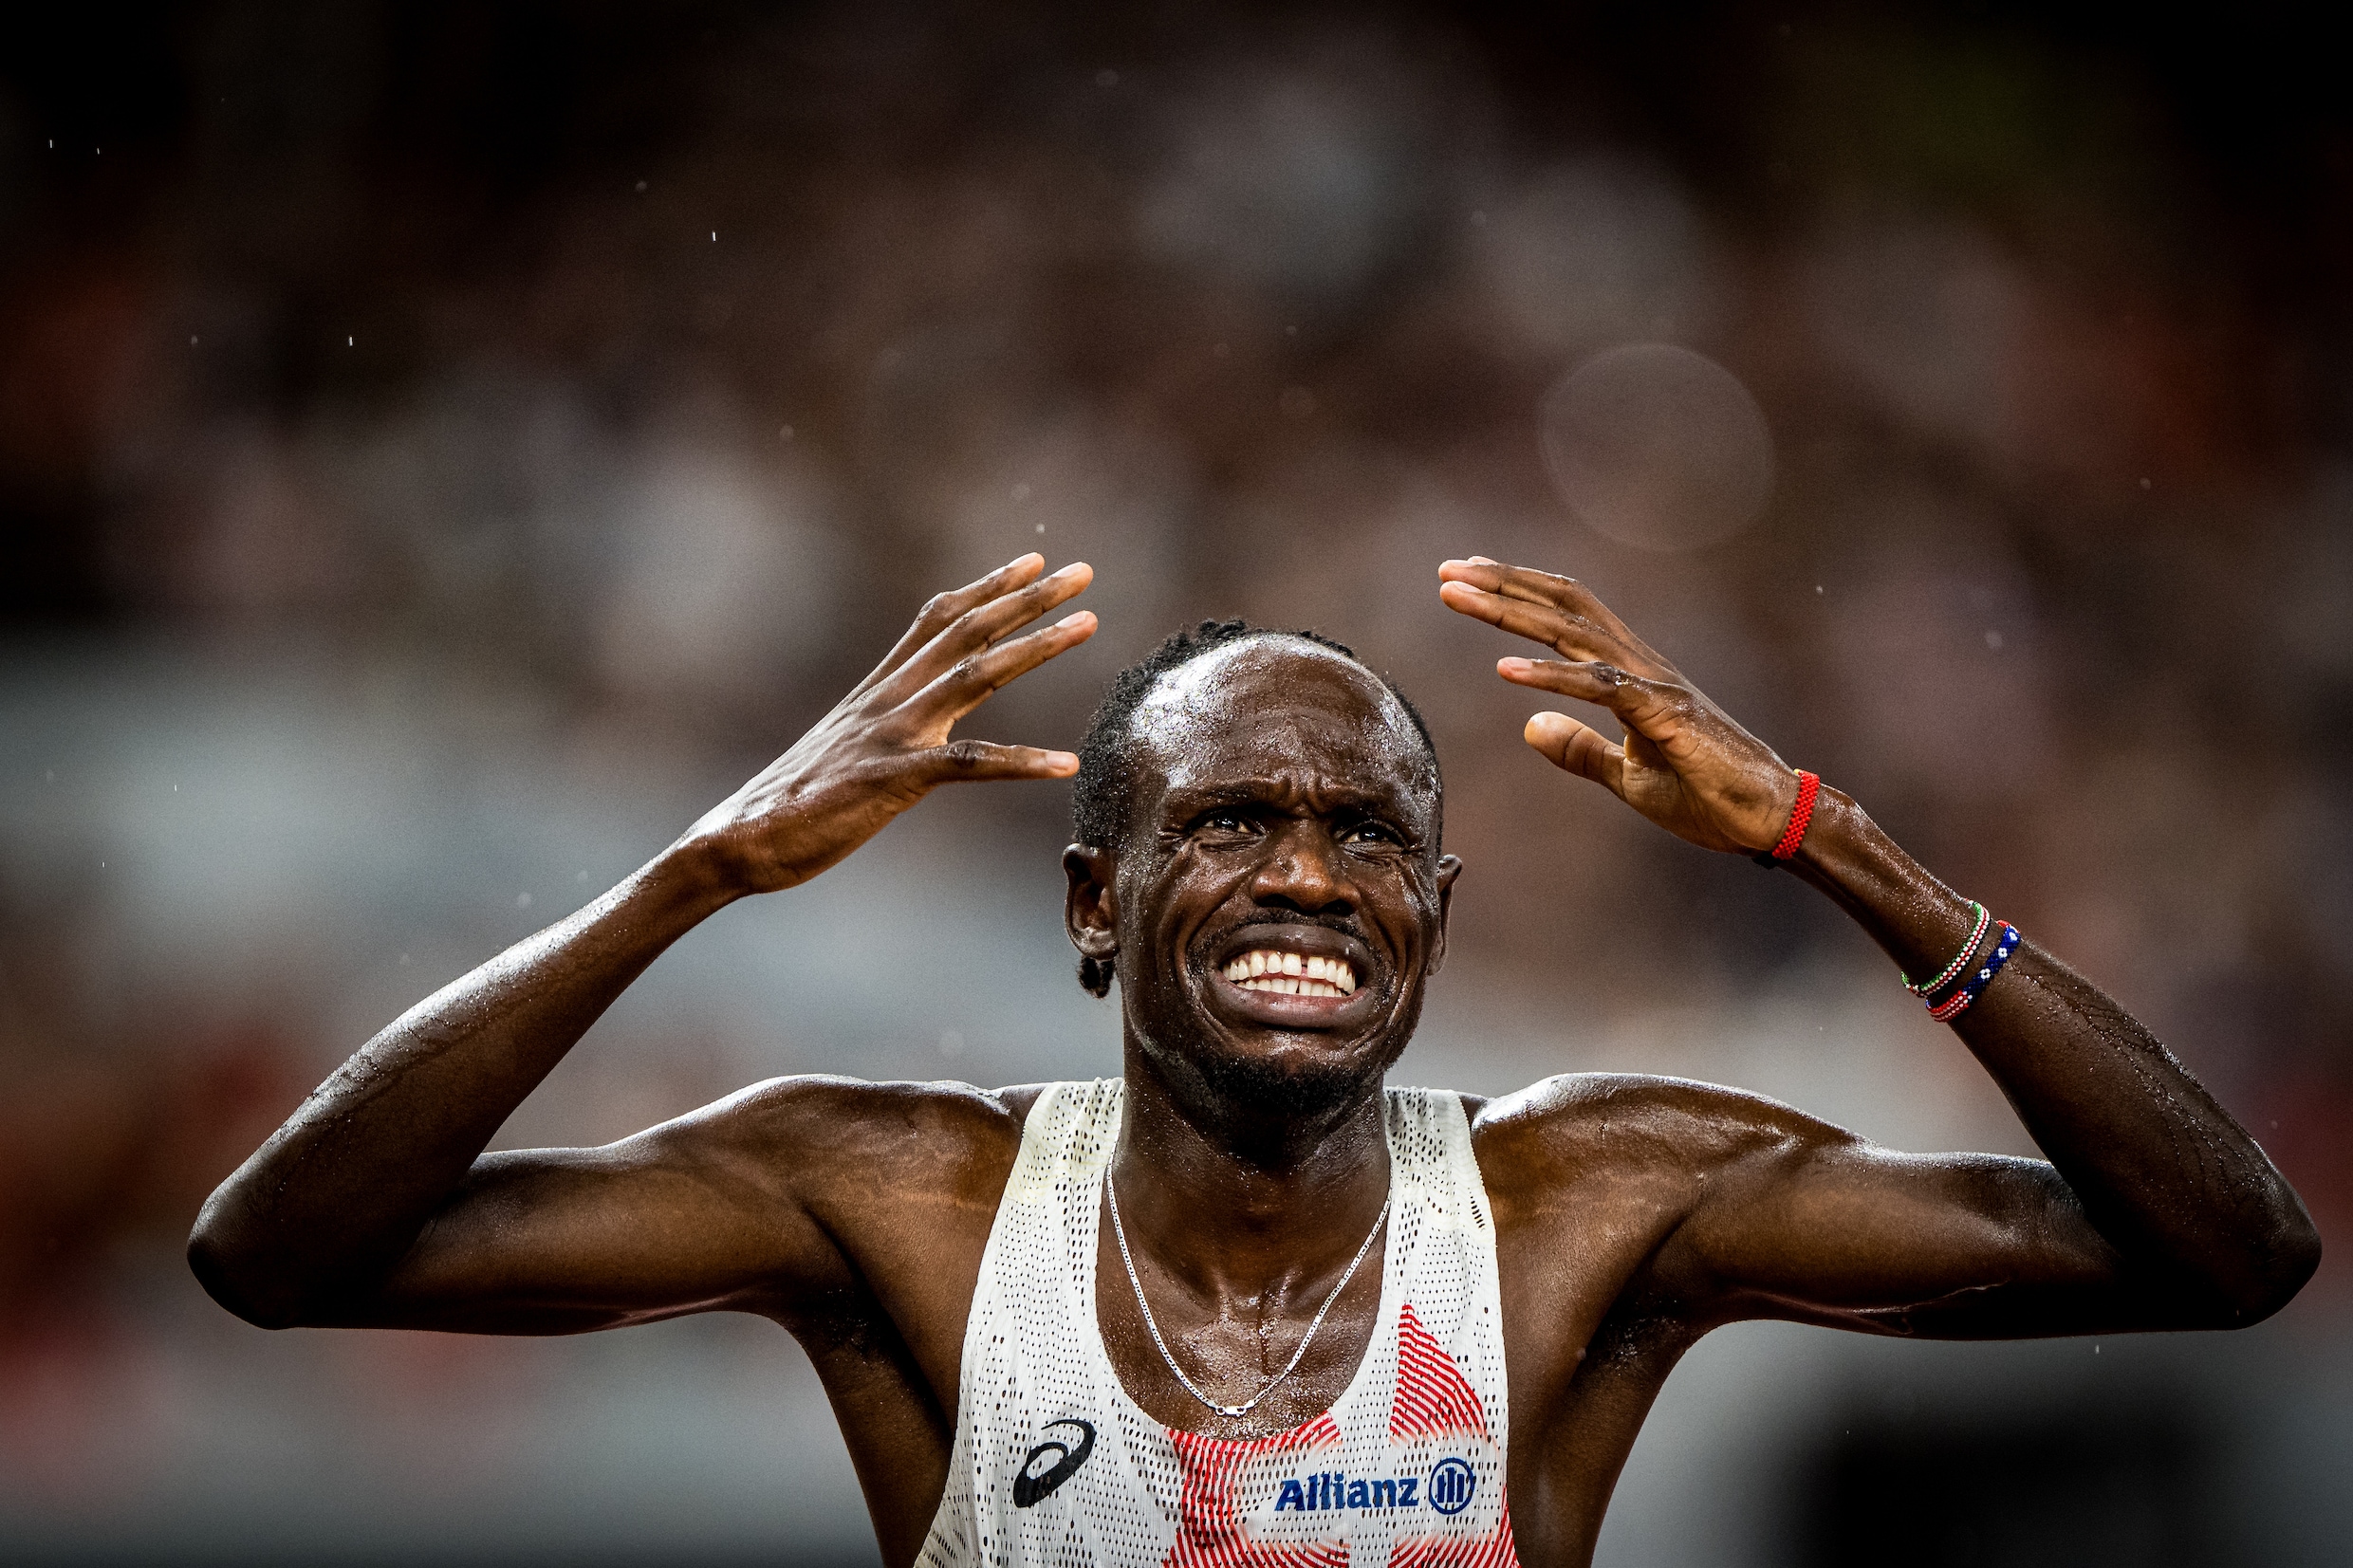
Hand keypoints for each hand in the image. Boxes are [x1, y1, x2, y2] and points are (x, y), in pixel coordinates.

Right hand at [682, 554, 1095, 893]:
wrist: (735, 843)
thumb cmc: (786, 807)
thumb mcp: (843, 754)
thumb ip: (880, 731)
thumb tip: (904, 731)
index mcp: (876, 693)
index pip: (938, 623)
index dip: (986, 589)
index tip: (1029, 561)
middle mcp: (887, 701)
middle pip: (968, 632)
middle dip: (1028, 598)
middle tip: (1082, 571)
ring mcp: (889, 736)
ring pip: (976, 674)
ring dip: (1036, 645)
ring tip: (1089, 623)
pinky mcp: (891, 780)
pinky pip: (968, 764)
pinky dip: (1021, 762)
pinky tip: (1065, 764)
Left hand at [1437, 557, 1797, 854]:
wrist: (1770, 820)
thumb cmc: (1708, 796)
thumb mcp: (1625, 776)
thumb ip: (1579, 750)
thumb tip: (1527, 726)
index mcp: (1630, 675)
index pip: (1566, 617)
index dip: (1518, 593)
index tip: (1466, 578)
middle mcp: (1640, 666)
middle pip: (1562, 608)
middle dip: (1502, 586)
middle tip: (1445, 571)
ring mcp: (1654, 685)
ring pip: (1572, 631)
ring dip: (1509, 611)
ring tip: (1457, 596)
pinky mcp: (1666, 715)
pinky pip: (1600, 687)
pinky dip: (1550, 675)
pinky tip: (1504, 669)